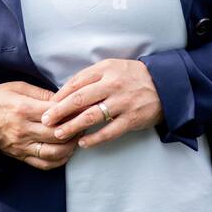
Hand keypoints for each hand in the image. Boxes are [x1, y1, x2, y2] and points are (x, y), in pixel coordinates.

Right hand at [0, 81, 78, 169]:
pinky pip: (43, 164)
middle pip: (58, 134)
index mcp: (23, 109)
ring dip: (70, 147)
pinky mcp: (19, 156)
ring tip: (78, 137)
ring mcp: (21, 145)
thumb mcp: (19, 87)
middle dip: (76, 129)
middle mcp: (23, 130)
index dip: (73, 111)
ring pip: (53, 152)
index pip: (56, 113)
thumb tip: (64, 99)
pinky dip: (58, 161)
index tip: (84, 107)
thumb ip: (42, 94)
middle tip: (86, 122)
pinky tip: (66, 152)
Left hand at [41, 59, 162, 150]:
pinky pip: (109, 131)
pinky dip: (95, 139)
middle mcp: (113, 85)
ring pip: (91, 117)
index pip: (76, 83)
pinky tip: (82, 143)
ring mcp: (123, 103)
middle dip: (59, 111)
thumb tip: (64, 92)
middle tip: (45, 121)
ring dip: (72, 126)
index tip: (47, 106)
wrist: (166, 84)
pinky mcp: (132, 119)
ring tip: (59, 134)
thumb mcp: (112, 67)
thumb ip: (90, 77)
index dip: (59, 96)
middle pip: (80, 99)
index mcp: (105, 70)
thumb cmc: (132, 76)